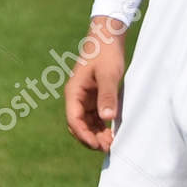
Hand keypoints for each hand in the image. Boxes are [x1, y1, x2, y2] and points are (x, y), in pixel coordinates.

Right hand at [65, 15, 126, 152]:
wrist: (108, 38)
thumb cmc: (106, 54)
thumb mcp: (109, 74)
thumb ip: (107, 95)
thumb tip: (106, 117)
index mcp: (74, 92)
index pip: (74, 120)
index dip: (84, 135)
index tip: (97, 145)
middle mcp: (76, 98)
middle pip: (79, 126)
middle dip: (91, 139)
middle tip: (108, 148)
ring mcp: (85, 99)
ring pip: (87, 124)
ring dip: (97, 135)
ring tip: (112, 144)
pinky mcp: (94, 99)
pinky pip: (95, 119)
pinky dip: (102, 128)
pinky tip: (113, 134)